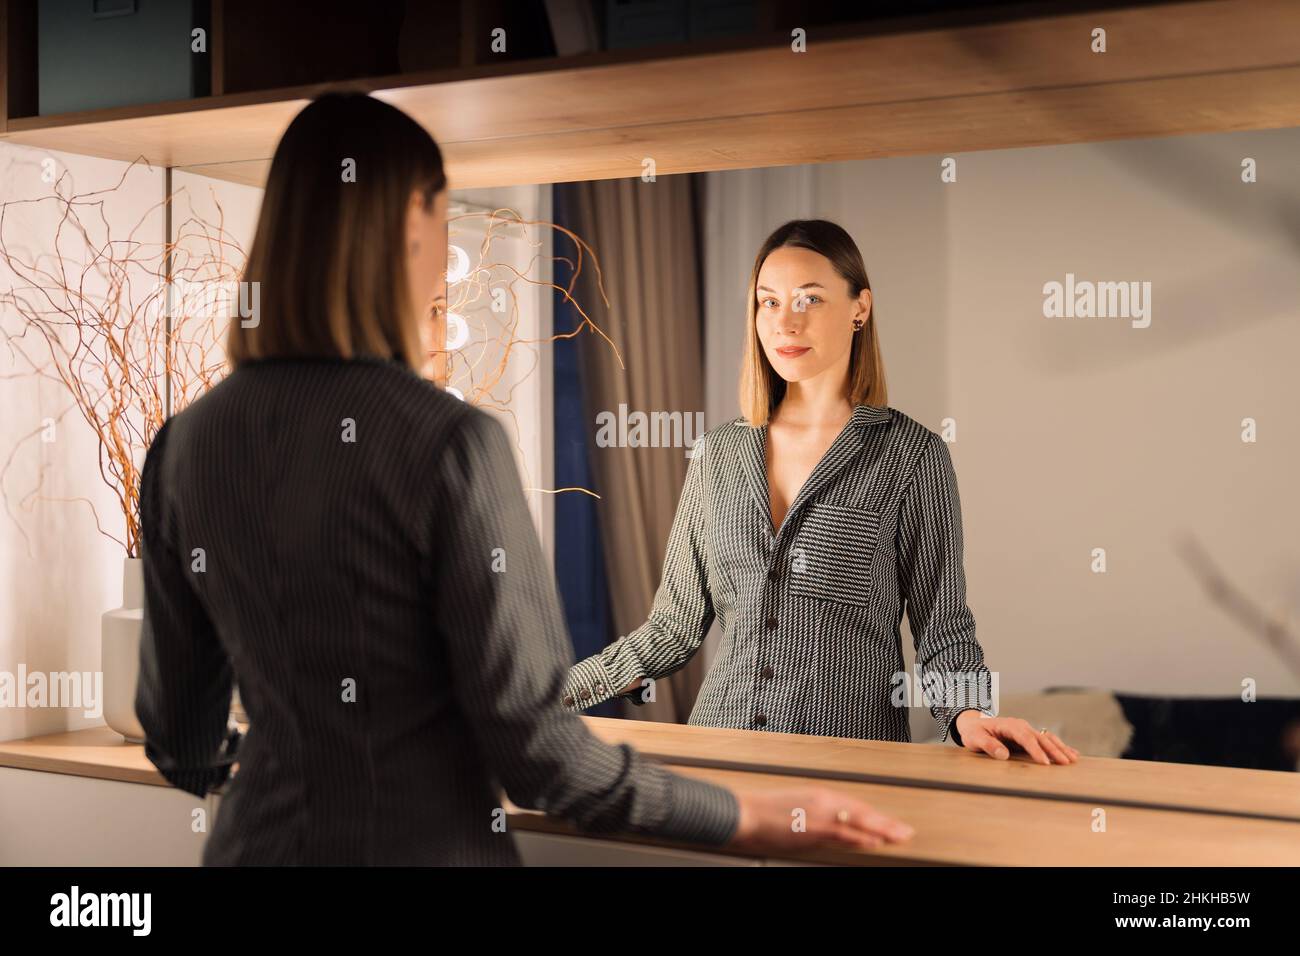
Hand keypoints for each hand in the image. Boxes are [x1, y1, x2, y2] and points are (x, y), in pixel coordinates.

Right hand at [729, 786, 914, 852]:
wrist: (746, 813)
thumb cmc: (764, 811)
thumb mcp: (796, 808)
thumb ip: (816, 815)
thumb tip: (829, 824)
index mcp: (820, 795)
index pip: (856, 805)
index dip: (876, 815)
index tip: (890, 822)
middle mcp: (824, 801)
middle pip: (863, 812)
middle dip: (886, 822)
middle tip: (906, 830)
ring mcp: (820, 814)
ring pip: (859, 821)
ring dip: (881, 829)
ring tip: (899, 836)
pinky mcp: (814, 827)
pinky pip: (843, 832)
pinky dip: (860, 837)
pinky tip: (874, 841)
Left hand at [954, 710, 1079, 764]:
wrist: (974, 724)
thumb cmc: (974, 732)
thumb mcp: (975, 739)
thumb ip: (988, 745)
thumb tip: (1003, 754)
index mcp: (1009, 725)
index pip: (1025, 738)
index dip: (1036, 750)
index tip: (1045, 762)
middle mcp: (1021, 726)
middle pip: (1040, 738)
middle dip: (1054, 750)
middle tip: (1066, 763)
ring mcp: (1027, 730)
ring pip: (1047, 738)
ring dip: (1060, 748)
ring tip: (1073, 759)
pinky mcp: (1029, 736)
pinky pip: (1047, 740)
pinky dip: (1060, 746)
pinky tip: (1072, 753)